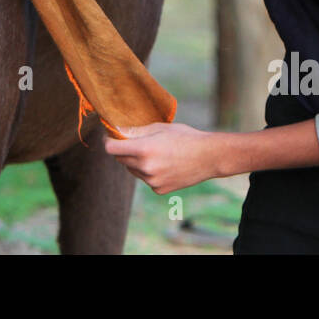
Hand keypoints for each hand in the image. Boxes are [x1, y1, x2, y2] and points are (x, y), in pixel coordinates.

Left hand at [103, 122, 222, 193]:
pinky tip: (164, 164)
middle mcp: (146, 167)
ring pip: (132, 170)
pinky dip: (148, 172)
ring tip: (155, 153)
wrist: (209, 157)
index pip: (111, 149)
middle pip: (120, 160)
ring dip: (136, 162)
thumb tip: (116, 130)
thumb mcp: (160, 127)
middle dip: (123, 150)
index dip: (109, 141)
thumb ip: (136, 131)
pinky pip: (145, 179)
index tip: (110, 137)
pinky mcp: (159, 190)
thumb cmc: (185, 137)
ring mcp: (152, 181)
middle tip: (134, 142)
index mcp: (144, 149)